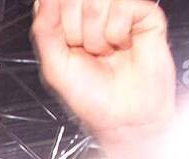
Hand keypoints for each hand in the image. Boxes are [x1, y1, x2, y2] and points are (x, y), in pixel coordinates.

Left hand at [30, 0, 174, 152]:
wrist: (125, 117)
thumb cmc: (92, 97)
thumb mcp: (55, 67)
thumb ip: (44, 30)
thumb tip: (44, 0)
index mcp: (69, 22)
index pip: (55, 0)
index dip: (57, 21)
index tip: (67, 44)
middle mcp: (93, 13)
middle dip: (76, 31)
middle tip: (87, 51)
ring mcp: (119, 10)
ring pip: (98, 0)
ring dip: (97, 36)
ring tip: (105, 52)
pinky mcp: (144, 12)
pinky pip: (123, 5)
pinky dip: (117, 32)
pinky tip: (122, 45)